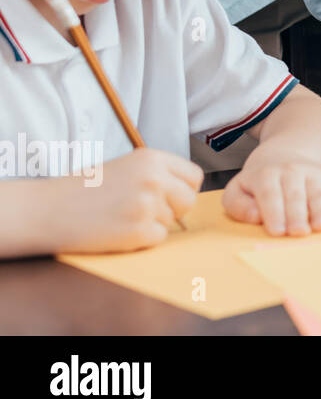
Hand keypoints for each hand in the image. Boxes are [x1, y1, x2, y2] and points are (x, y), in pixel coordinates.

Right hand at [53, 149, 201, 253]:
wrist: (48, 210)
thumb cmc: (85, 189)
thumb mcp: (127, 166)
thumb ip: (158, 174)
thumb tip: (188, 190)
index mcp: (153, 158)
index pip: (194, 176)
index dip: (183, 189)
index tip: (167, 196)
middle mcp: (154, 178)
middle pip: (189, 201)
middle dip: (173, 210)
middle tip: (143, 211)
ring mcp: (147, 205)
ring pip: (172, 222)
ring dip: (152, 224)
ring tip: (122, 217)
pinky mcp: (139, 231)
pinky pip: (158, 239)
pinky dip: (142, 240)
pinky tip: (118, 230)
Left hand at [222, 153, 320, 236]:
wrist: (282, 154)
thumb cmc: (258, 182)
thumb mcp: (237, 189)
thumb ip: (238, 205)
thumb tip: (255, 217)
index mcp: (265, 174)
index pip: (270, 194)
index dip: (274, 213)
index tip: (277, 232)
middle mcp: (290, 170)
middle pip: (295, 194)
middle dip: (298, 214)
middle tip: (299, 233)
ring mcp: (311, 171)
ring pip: (318, 192)